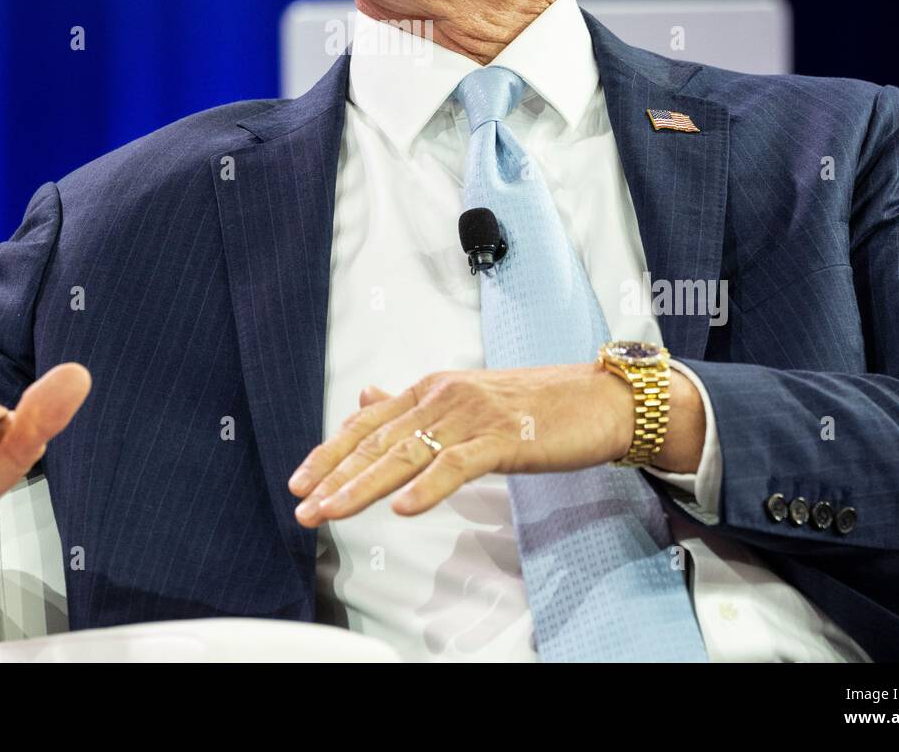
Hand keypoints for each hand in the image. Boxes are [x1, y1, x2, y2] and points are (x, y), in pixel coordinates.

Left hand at [288, 364, 634, 525]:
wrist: (598, 399)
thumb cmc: (536, 405)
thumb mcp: (465, 399)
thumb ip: (414, 405)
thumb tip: (366, 399)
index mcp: (433, 388)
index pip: (369, 422)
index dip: (331, 452)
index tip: (300, 481)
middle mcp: (445, 395)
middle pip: (379, 439)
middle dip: (336, 474)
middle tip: (303, 505)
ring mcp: (473, 415)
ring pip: (408, 453)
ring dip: (365, 485)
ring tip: (334, 510)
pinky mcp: (503, 438)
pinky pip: (458, 464)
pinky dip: (429, 487)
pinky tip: (404, 508)